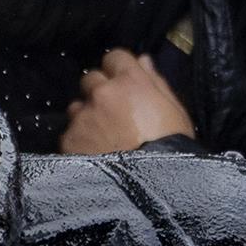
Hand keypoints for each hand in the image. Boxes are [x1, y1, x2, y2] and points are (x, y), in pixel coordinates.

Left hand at [59, 49, 192, 156]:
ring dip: (87, 116)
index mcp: (131, 81)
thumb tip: (142, 60)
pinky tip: (94, 155)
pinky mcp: (69, 140)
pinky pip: (70, 133)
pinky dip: (79, 141)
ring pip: (77, 107)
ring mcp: (83, 117)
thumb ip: (156, 82)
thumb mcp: (175, 112)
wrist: (153, 189)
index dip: (119, 70)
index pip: (114, 57)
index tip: (124, 84)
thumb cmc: (173, 149)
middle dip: (100, 92)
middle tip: (114, 115)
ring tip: (103, 139)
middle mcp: (102, 93)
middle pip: (91, 79)